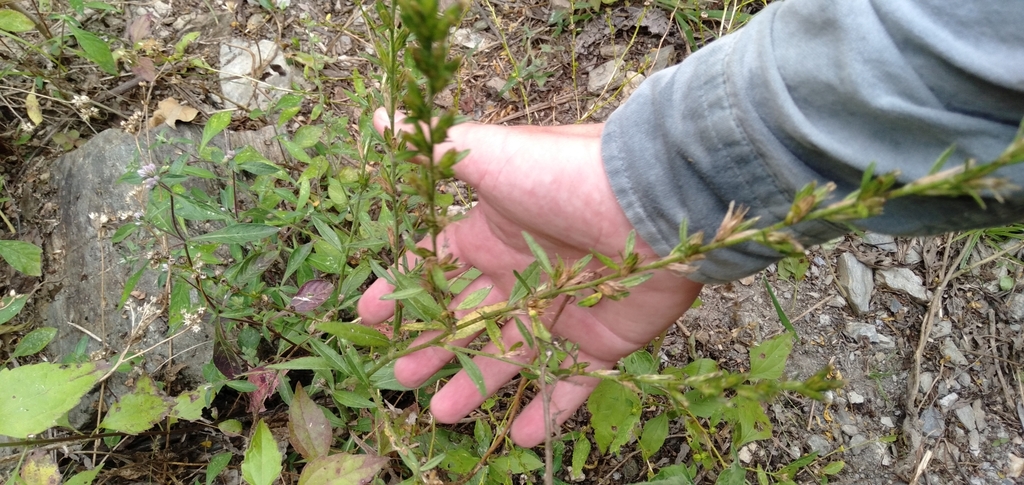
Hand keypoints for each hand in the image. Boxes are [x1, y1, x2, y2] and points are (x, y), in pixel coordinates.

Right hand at [357, 108, 703, 446]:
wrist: (657, 199)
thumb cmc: (568, 176)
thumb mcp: (494, 156)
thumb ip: (437, 147)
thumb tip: (383, 116)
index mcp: (494, 232)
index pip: (437, 265)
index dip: (404, 289)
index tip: (372, 319)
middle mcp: (524, 273)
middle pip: (468, 319)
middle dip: (434, 345)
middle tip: (402, 376)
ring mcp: (563, 309)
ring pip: (509, 357)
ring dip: (476, 385)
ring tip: (441, 415)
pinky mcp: (602, 339)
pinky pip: (569, 383)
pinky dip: (548, 410)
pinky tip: (521, 437)